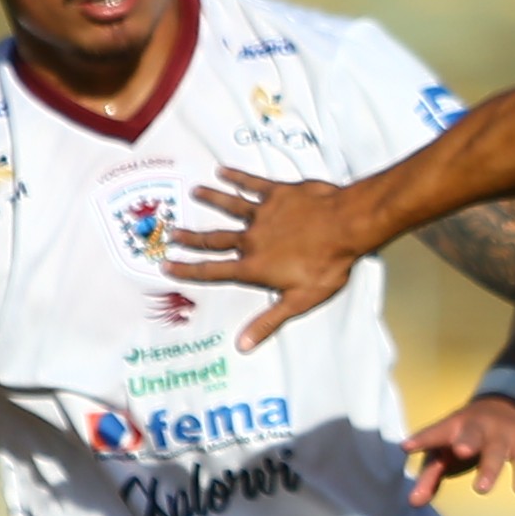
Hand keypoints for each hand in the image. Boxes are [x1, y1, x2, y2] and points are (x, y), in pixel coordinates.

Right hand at [164, 168, 366, 349]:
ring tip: (195, 192)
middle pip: (215, 238)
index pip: (214, 271)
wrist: (347, 226)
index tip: (167, 266)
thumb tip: (242, 345)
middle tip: (172, 232)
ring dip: (211, 199)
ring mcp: (264, 214)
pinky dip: (237, 177)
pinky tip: (223, 170)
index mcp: (255, 266)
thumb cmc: (327, 266)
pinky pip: (252, 183)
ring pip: (230, 206)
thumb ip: (268, 321)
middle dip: (192, 237)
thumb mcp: (299, 301)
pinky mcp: (278, 194)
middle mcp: (252, 239)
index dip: (189, 270)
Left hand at [406, 392, 514, 502]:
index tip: (406, 446)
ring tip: (481, 488)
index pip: (436, 432)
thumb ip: (430, 475)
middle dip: (467, 441)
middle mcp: (478, 426)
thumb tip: (414, 502)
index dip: (422, 439)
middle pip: (472, 433)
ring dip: (489, 468)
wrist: (507, 403)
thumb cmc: (466, 435)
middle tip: (460, 451)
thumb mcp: (447, 449)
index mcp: (454, 425)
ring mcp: (502, 434)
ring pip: (496, 450)